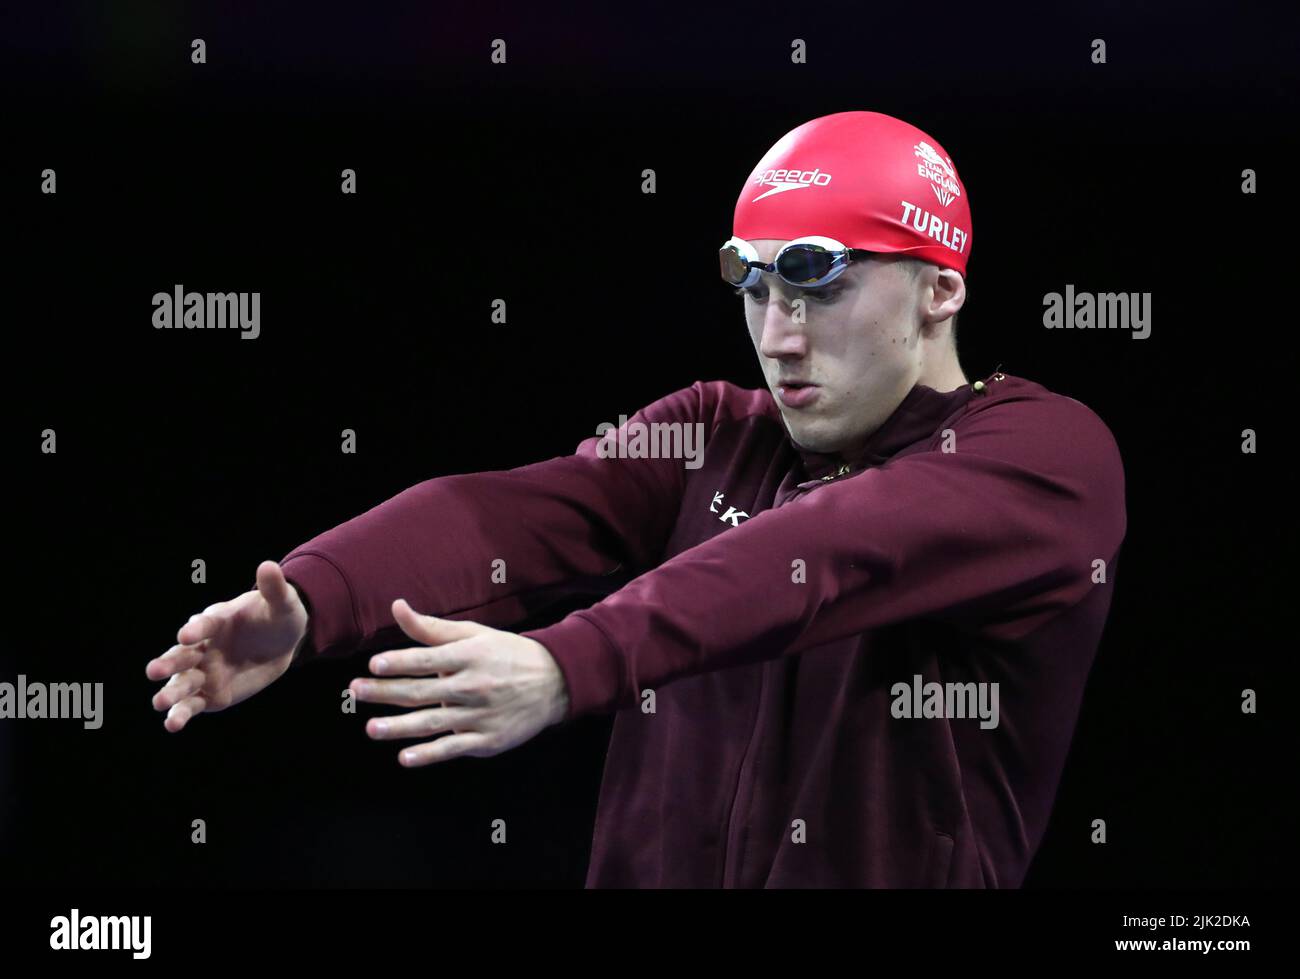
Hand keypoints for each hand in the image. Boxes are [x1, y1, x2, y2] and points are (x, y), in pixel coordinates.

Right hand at [145, 560, 308, 731]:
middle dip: (169, 663)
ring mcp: (203, 672)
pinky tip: (172, 724)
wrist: (281, 643)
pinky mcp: (210, 695)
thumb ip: (273, 589)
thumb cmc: (277, 617)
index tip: (186, 635)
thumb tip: (269, 565)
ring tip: (159, 703)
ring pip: (182, 683)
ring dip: (171, 692)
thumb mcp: (281, 604)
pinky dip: (181, 714)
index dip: (195, 629)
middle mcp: (202, 647)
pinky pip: (193, 705)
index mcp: (216, 621)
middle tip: (153, 671)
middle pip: (182, 655)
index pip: (203, 624)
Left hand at [350, 598, 569, 766]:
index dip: (400, 662)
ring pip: (433, 722)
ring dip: (399, 727)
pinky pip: (453, 748)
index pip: (428, 659)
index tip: (374, 665)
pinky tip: (405, 757)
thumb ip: (430, 628)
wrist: (554, 683)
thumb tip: (396, 607)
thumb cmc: (505, 654)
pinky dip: (429, 754)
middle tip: (355, 691)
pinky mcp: (487, 740)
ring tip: (371, 729)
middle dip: (386, 692)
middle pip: (422, 691)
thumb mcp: (473, 635)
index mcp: (469, 656)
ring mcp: (480, 715)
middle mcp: (473, 685)